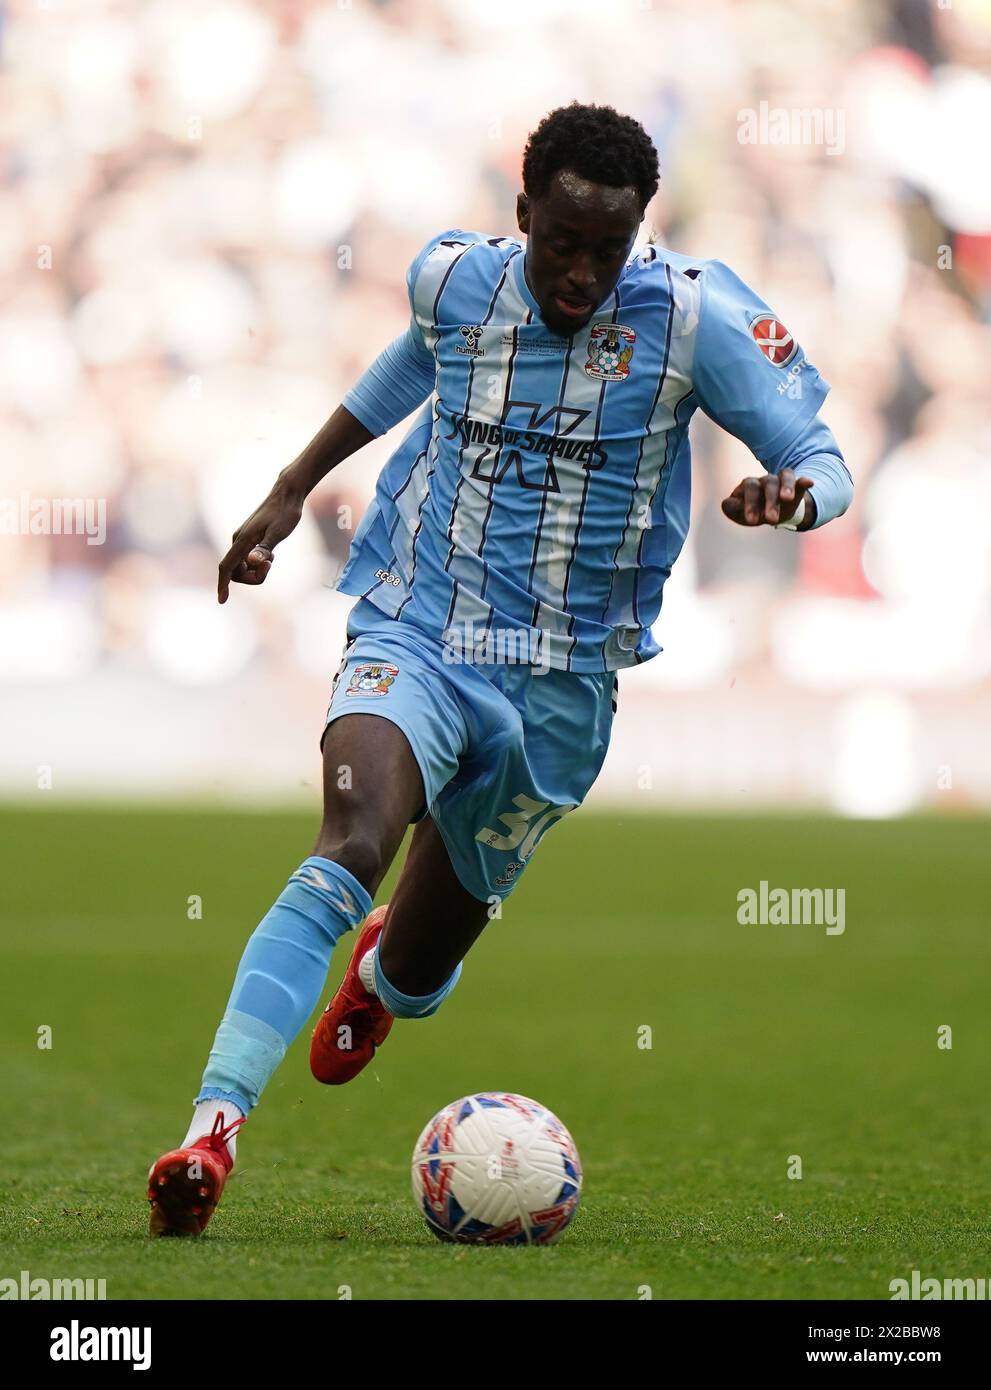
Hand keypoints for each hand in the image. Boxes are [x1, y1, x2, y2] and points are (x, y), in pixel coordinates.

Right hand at [217, 485, 303, 602]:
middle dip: (253, 577)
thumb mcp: (279, 532)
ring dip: (257, 570)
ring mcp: (242, 539)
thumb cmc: (285, 512)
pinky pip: (248, 560)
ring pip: (243, 567)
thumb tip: (252, 561)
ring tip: (273, 556)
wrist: (287, 493)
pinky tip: (271, 553)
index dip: (223, 584)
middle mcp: (238, 540)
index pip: (227, 566)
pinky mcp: (248, 539)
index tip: (222, 600)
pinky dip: (259, 563)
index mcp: (243, 540)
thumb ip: (265, 548)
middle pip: (236, 572)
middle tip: (271, 564)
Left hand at [721, 470, 814, 527]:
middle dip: (769, 501)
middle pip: (768, 484)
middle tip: (771, 520)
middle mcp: (766, 480)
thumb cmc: (755, 512)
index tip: (752, 520)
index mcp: (751, 485)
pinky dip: (804, 480)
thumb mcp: (742, 514)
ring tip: (787, 499)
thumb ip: (733, 509)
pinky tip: (810, 482)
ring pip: (784, 477)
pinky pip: (800, 480)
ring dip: (786, 487)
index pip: (750, 488)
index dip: (750, 503)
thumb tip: (725, 503)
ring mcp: (782, 481)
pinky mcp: (796, 486)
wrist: (774, 514)